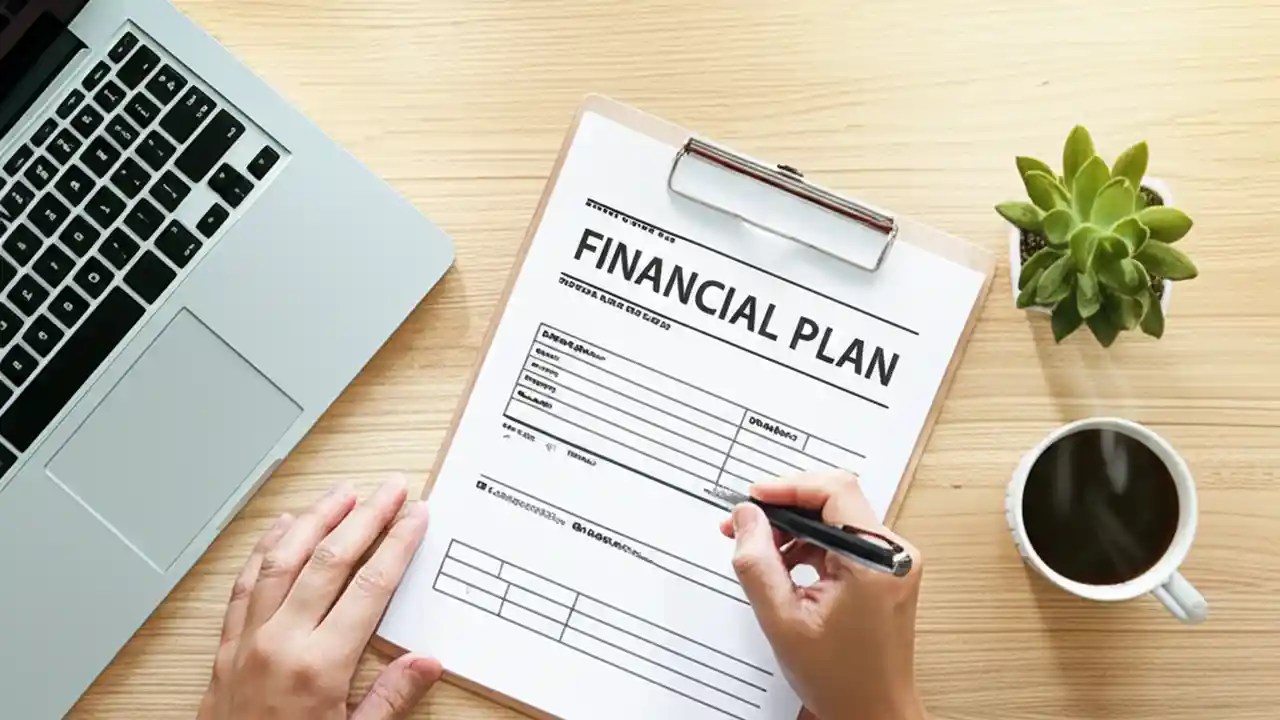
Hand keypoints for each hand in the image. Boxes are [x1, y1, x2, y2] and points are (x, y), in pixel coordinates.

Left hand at [199, 476, 441, 719]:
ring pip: (283, 560)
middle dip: (366, 517)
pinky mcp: (225, 647)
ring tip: (342, 494)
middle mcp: (280, 643)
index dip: (397, 545)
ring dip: (316, 520)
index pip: (370, 587)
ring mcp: (248, 640)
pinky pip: (245, 584)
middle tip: (391, 489)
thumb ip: (390, 698)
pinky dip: (264, 549)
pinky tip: (281, 528)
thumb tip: (426, 662)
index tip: (415, 518)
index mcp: (319, 667)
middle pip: (330, 560)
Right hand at [719, 472, 924, 719]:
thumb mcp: (782, 620)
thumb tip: (746, 516)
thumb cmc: (839, 679)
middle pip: (834, 501)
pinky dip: (810, 544)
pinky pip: (843, 539)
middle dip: (784, 508)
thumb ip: (757, 562)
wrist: (873, 713)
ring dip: (794, 527)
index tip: (754, 497)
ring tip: (759, 551)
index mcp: (874, 562)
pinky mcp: (885, 571)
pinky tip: (784, 564)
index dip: (788, 486)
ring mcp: (892, 562)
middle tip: (744, 524)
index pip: (834, 492)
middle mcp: (892, 555)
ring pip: (836, 518)